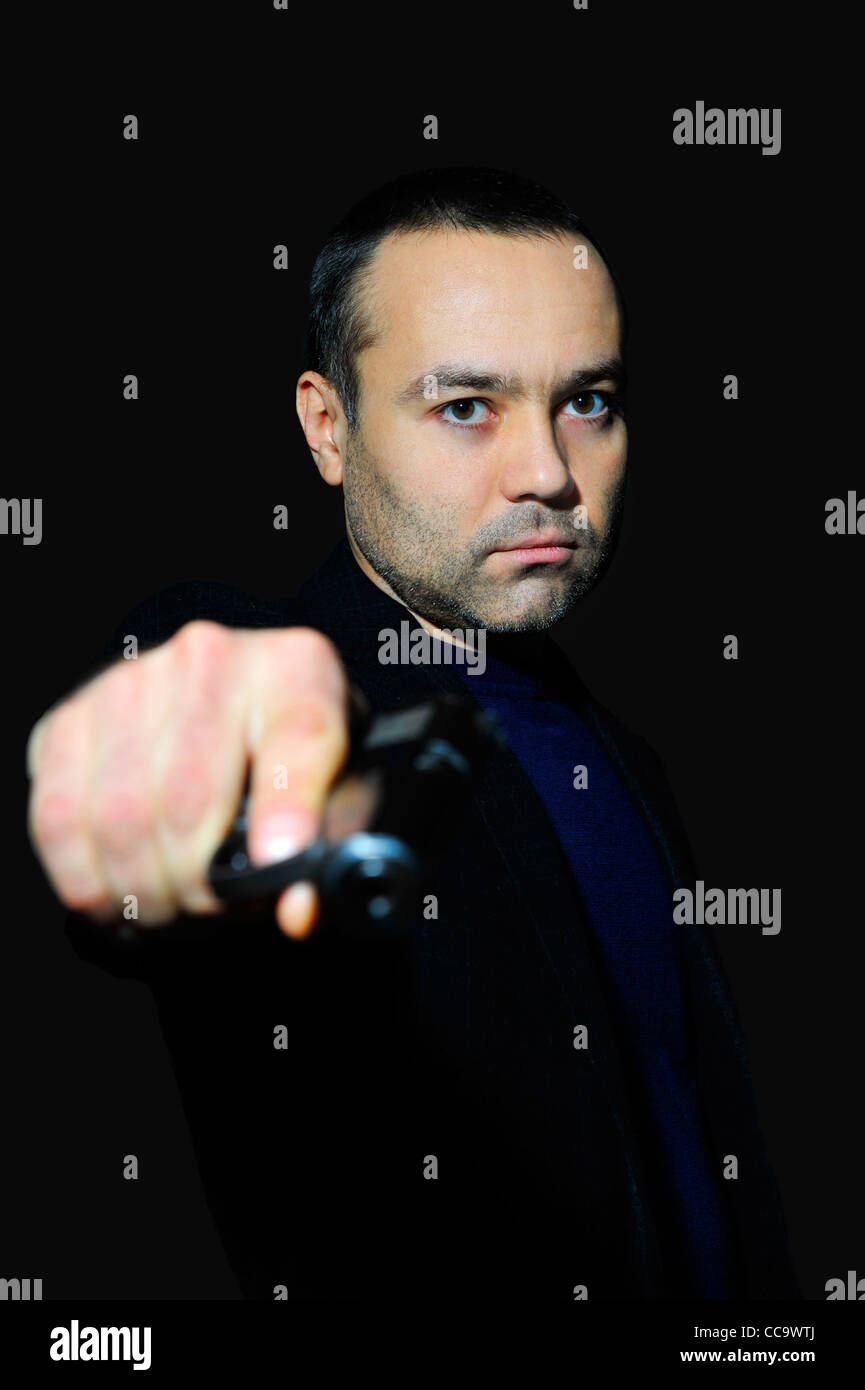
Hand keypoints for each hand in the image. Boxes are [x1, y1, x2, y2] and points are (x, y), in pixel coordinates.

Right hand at [26, 622, 353, 938]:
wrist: (233, 709)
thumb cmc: (292, 762)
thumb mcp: (337, 799)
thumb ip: (326, 851)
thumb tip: (296, 910)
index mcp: (297, 670)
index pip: (298, 737)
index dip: (287, 810)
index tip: (278, 863)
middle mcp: (211, 658)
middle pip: (190, 798)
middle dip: (199, 884)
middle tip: (212, 911)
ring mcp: (131, 681)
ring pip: (120, 816)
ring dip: (142, 889)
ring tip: (170, 907)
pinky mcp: (73, 714)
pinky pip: (58, 815)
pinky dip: (83, 877)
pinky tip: (114, 895)